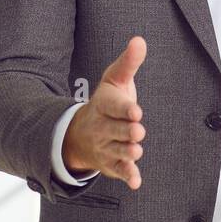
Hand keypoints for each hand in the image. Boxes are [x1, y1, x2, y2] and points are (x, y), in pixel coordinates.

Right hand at [61, 35, 146, 189]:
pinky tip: (136, 182)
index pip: (113, 106)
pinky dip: (126, 176)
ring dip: (127, 153)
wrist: (81, 133)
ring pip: (117, 151)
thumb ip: (129, 63)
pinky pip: (118, 170)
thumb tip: (140, 40)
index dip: (125, 109)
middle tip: (138, 132)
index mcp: (104, 105)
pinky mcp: (111, 163)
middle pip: (114, 131)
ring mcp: (105, 147)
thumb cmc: (107, 102)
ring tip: (136, 151)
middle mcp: (102, 127)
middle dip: (126, 132)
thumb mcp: (115, 80)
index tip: (136, 111)